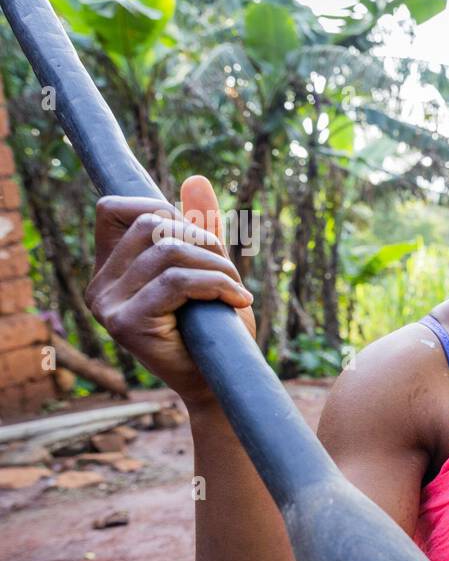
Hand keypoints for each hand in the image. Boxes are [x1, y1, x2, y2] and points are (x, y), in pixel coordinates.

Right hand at [87, 175, 255, 406]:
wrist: (221, 383)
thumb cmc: (214, 327)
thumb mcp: (208, 267)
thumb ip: (198, 227)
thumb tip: (196, 178)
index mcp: (109, 269)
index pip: (114, 208)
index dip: (160, 209)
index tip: (198, 239)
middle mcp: (99, 286)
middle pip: (149, 224)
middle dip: (201, 238)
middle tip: (228, 271)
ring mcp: (108, 306)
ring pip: (168, 251)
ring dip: (217, 264)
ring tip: (236, 290)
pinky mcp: (127, 324)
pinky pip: (177, 281)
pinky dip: (217, 284)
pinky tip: (237, 301)